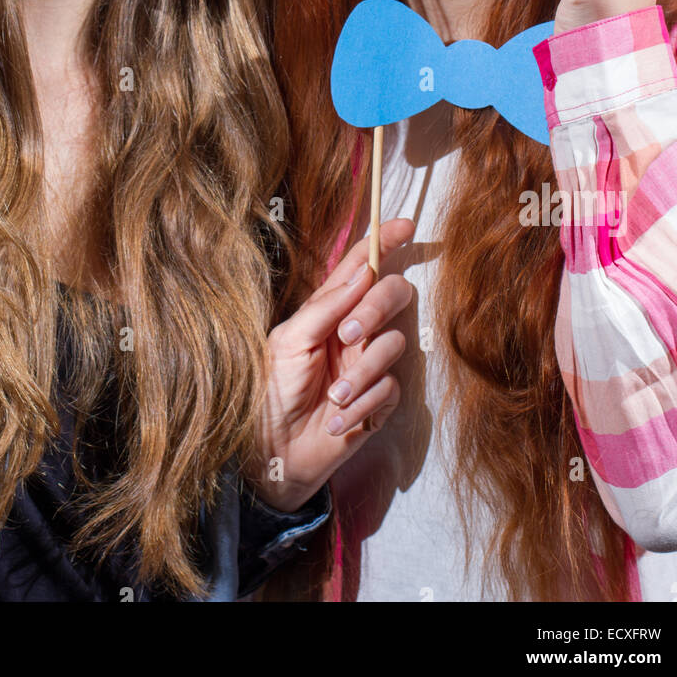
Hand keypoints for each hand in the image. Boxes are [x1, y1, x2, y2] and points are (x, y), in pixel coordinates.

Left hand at [243, 216, 414, 512]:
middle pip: (392, 295)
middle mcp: (353, 330)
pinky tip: (338, 421)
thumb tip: (363, 273)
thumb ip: (325, 307)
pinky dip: (364, 404)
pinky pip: (391, 389)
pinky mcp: (379, 400)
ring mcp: (368, 363)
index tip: (404, 225)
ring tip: (333, 396)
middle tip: (347, 335)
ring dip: (362, 372)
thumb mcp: (288, 341)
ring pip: (394, 345)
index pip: (361, 266)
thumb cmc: (271, 392)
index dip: (383, 242)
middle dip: (375, 309)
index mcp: (329, 309)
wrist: (273, 452)